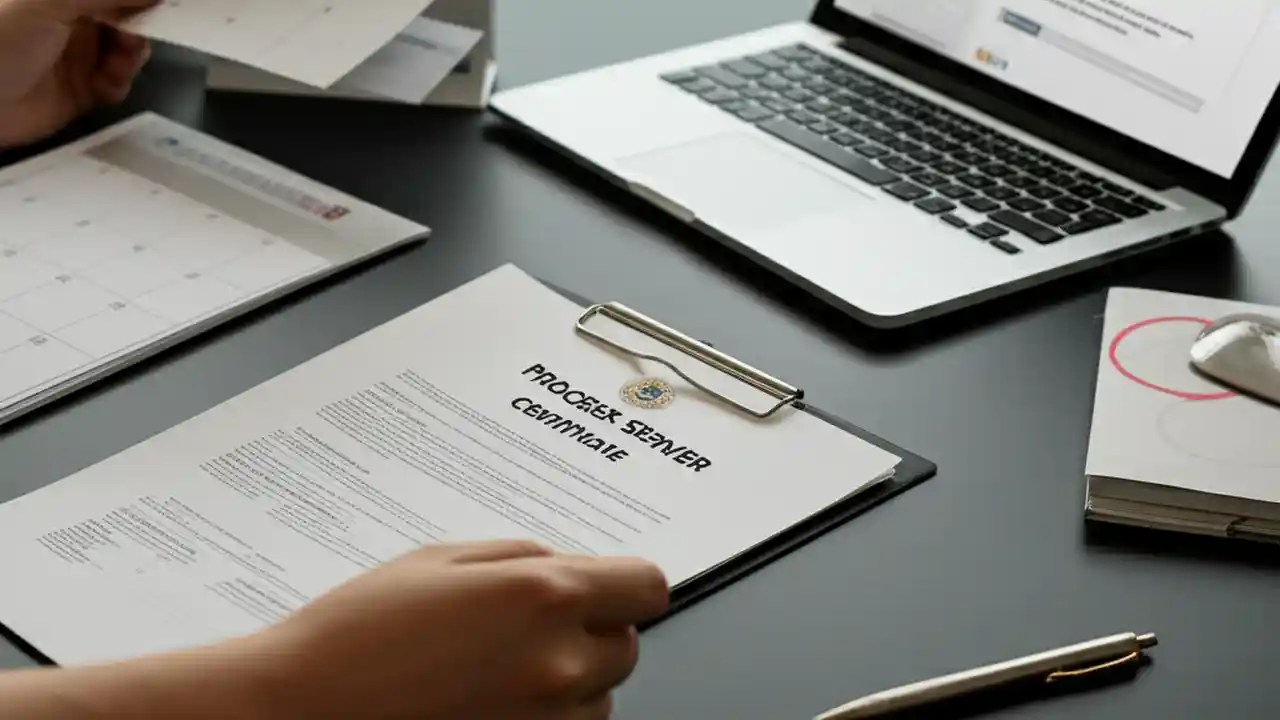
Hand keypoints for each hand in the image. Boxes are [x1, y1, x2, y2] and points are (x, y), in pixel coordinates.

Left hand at [0, 0, 158, 147]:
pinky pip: (116, 83)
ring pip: (127, 50)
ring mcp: (76, 54)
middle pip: (126, 17)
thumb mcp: (50, 2)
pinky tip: (107, 86)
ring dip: (132, 57)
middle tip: (136, 39)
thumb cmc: (0, 39)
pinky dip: (120, 84)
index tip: (164, 5)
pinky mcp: (80, 90)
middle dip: (139, 26)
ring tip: (119, 65)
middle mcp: (71, 18)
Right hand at [256, 540, 670, 719]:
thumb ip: (523, 557)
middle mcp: (557, 663)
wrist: (301, 709)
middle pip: (627, 645)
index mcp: (543, 595)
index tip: (611, 586)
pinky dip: (546, 714)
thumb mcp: (441, 559)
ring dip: (571, 677)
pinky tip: (489, 696)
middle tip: (531, 623)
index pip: (647, 587)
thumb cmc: (358, 632)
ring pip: (601, 696)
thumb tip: (570, 566)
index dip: (626, 583)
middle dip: (592, 629)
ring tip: (498, 664)